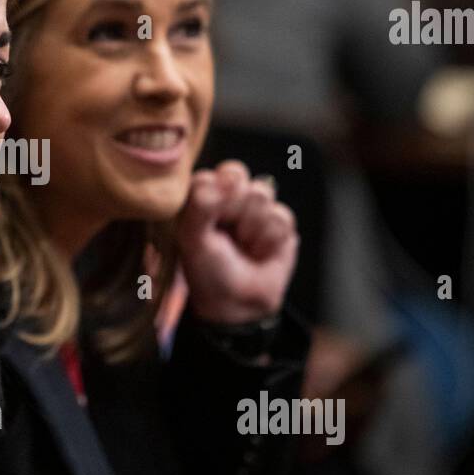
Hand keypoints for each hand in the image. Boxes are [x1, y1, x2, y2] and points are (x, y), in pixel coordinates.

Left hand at [176, 160, 298, 324]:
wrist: (237, 304)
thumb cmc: (207, 270)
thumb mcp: (192, 238)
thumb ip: (200, 204)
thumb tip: (226, 178)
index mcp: (203, 195)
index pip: (210, 169)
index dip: (214, 192)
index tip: (209, 220)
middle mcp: (228, 196)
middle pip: (239, 174)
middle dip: (231, 208)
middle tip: (226, 234)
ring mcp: (255, 208)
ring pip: (262, 193)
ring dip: (250, 227)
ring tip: (243, 245)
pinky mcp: (280, 223)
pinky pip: (282, 215)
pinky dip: (269, 239)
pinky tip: (260, 251)